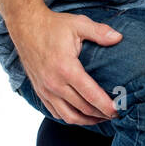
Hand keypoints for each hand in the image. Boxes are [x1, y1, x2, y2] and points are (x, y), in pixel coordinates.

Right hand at [10, 8, 122, 124]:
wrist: (25, 26)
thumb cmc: (53, 25)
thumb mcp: (79, 24)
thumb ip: (100, 32)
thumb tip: (119, 38)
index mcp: (66, 68)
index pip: (91, 95)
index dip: (106, 106)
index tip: (118, 110)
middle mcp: (54, 83)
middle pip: (83, 109)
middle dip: (101, 114)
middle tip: (115, 114)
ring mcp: (45, 89)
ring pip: (68, 116)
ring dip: (86, 120)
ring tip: (101, 118)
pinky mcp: (39, 91)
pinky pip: (56, 112)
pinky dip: (70, 117)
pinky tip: (81, 114)